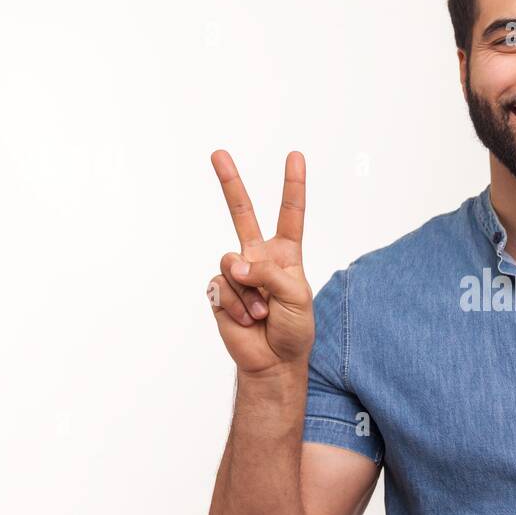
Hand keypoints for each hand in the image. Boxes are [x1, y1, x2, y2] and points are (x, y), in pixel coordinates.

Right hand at [207, 150, 313, 375]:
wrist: (273, 361)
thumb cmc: (294, 329)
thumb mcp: (297, 297)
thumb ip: (270, 273)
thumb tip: (236, 264)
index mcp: (285, 254)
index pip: (290, 214)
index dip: (293, 185)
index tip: (295, 156)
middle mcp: (258, 257)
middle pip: (242, 214)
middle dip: (230, 183)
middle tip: (218, 153)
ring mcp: (237, 273)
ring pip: (231, 263)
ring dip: (248, 293)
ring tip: (262, 313)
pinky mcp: (219, 291)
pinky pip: (220, 287)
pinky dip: (235, 305)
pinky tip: (246, 319)